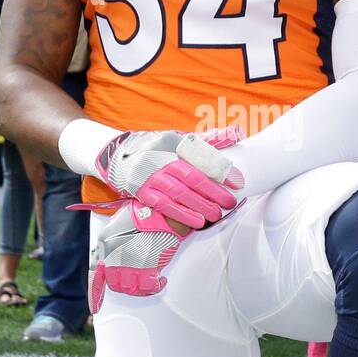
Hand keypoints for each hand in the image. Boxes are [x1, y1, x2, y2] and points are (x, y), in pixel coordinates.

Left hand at [87, 201, 189, 310]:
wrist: (160, 212)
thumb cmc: (141, 215)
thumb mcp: (115, 225)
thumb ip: (109, 243)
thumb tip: (107, 259)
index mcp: (105, 248)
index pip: (96, 276)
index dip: (95, 294)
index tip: (95, 307)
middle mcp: (114, 258)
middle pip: (115, 285)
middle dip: (125, 287)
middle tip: (136, 282)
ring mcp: (130, 264)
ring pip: (131, 289)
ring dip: (140, 289)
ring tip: (148, 282)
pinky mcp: (147, 267)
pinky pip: (149, 287)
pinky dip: (156, 287)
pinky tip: (161, 281)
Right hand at [95, 129, 242, 228]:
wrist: (120, 155)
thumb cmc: (158, 148)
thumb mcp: (180, 138)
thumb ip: (208, 140)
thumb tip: (237, 133)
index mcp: (174, 141)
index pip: (202, 155)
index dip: (221, 169)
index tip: (238, 182)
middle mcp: (161, 157)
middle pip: (192, 176)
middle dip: (214, 192)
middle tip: (230, 203)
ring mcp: (150, 175)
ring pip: (179, 193)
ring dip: (200, 206)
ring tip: (216, 215)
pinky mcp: (141, 191)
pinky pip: (163, 205)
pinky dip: (181, 214)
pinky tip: (196, 222)